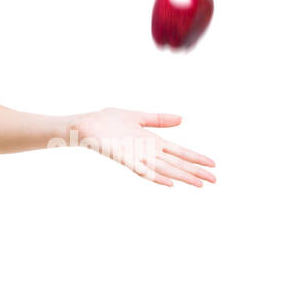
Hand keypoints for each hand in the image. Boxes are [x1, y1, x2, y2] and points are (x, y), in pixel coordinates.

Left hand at [70, 108, 215, 187]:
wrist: (85, 124)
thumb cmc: (108, 121)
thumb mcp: (138, 116)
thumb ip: (159, 119)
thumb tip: (183, 119)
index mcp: (152, 141)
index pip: (179, 151)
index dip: (196, 158)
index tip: (213, 165)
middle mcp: (147, 151)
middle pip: (176, 163)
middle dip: (195, 172)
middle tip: (215, 181)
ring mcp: (136, 156)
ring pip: (164, 169)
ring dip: (181, 177)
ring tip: (199, 185)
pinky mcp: (122, 157)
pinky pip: (140, 169)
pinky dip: (155, 176)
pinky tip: (168, 183)